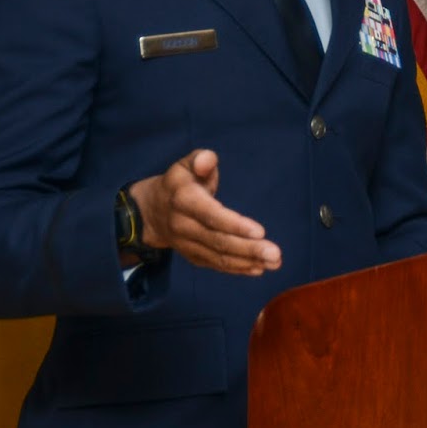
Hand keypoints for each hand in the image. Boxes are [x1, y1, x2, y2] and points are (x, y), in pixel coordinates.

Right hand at [128, 149, 281, 274]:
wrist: (151, 211)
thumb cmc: (180, 182)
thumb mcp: (186, 164)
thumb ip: (201, 159)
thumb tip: (206, 161)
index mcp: (183, 199)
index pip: (210, 215)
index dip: (234, 225)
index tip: (260, 232)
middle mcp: (183, 225)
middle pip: (217, 240)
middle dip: (248, 249)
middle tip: (275, 254)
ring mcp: (186, 244)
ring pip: (218, 256)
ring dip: (248, 261)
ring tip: (274, 262)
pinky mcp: (192, 255)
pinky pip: (215, 264)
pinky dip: (237, 268)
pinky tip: (258, 268)